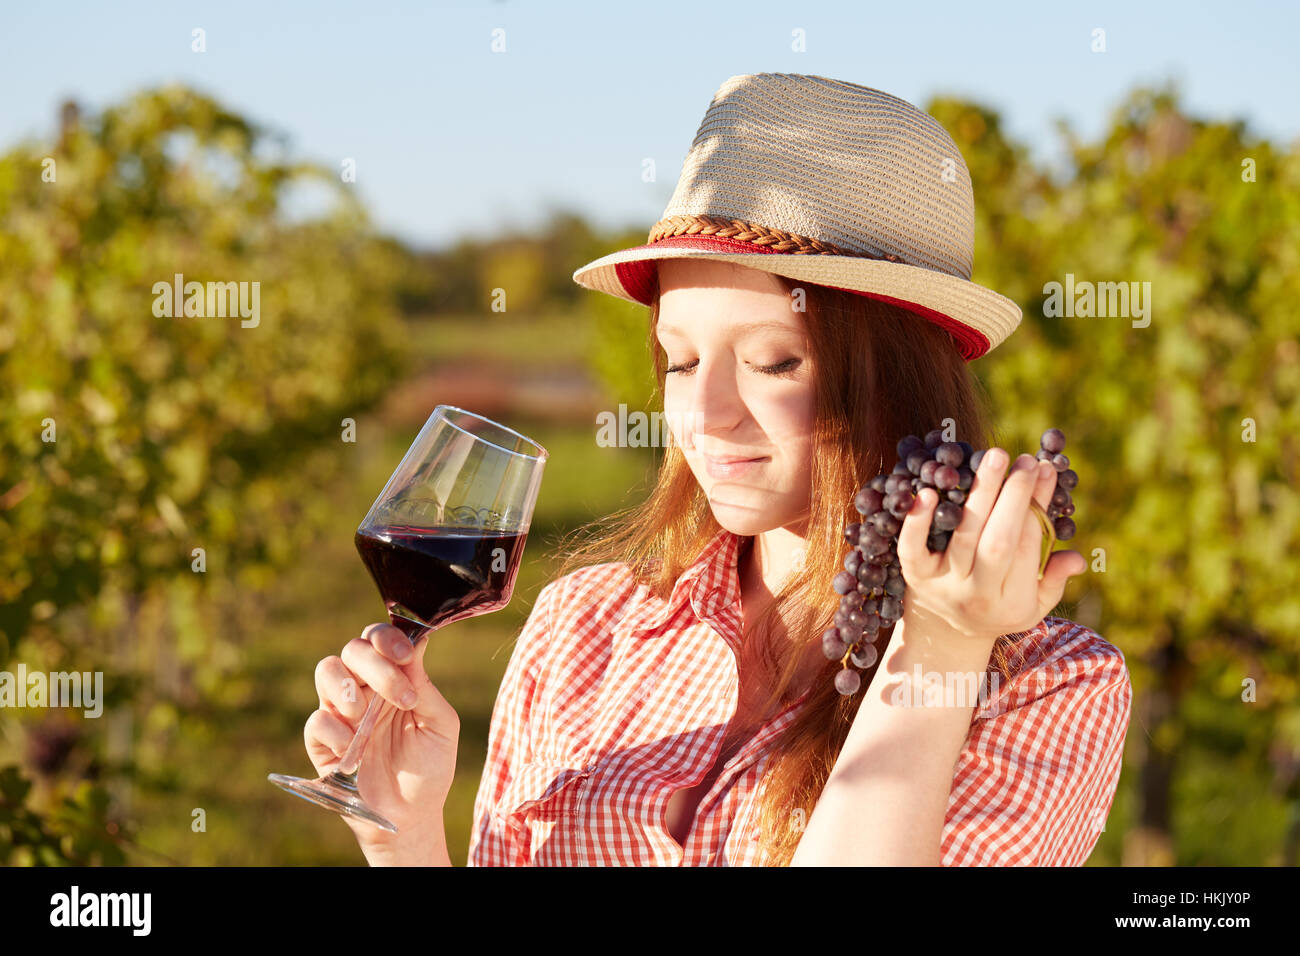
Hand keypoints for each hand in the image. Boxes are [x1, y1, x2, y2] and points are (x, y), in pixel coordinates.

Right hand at [307, 623, 458, 862]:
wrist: (410, 817)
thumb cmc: (429, 769)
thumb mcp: (440, 726)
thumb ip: (424, 687)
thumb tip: (417, 643)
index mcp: (394, 679)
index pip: (381, 640)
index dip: (388, 638)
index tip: (405, 655)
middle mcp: (366, 689)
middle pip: (354, 649)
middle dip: (375, 665)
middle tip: (400, 697)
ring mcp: (342, 713)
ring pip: (327, 670)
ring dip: (346, 685)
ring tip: (364, 714)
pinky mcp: (323, 742)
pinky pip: (317, 720)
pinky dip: (334, 730)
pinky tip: (352, 749)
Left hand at [896, 449, 1087, 643]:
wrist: (943, 632)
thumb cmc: (997, 607)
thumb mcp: (1033, 605)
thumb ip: (1054, 581)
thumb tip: (1077, 558)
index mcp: (1013, 601)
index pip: (1030, 548)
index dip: (1038, 507)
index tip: (1046, 470)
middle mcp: (978, 594)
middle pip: (999, 542)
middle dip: (1015, 498)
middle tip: (1025, 460)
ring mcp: (943, 585)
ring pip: (964, 536)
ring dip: (980, 494)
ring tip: (994, 458)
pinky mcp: (914, 576)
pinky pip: (912, 549)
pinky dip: (917, 522)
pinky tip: (927, 492)